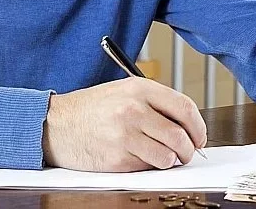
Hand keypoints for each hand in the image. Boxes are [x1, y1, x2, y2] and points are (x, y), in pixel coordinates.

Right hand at [42, 77, 206, 171]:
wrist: (55, 125)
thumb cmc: (91, 108)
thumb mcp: (124, 92)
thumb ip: (155, 103)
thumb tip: (187, 125)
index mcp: (139, 88)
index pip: (185, 107)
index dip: (198, 127)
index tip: (199, 137)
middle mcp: (134, 110)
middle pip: (180, 136)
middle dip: (189, 150)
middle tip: (187, 153)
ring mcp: (125, 135)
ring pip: (167, 156)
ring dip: (170, 161)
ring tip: (162, 156)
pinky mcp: (117, 159)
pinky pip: (147, 167)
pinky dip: (149, 166)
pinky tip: (139, 158)